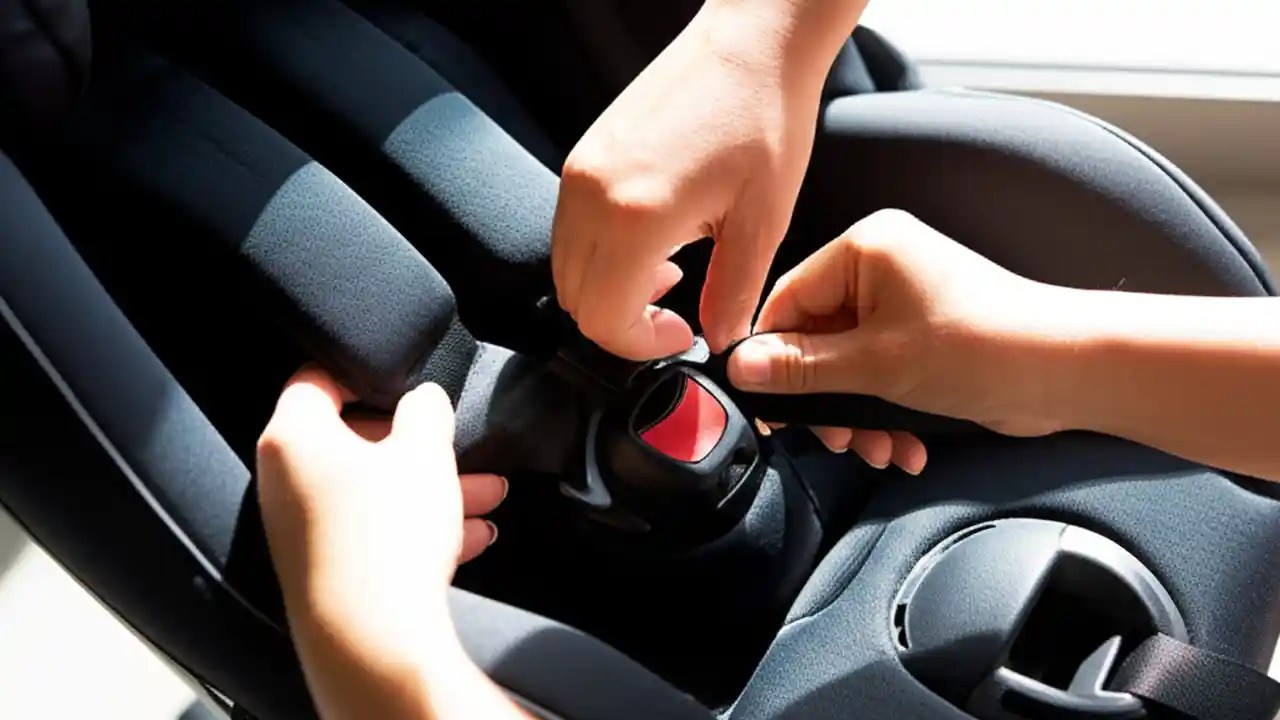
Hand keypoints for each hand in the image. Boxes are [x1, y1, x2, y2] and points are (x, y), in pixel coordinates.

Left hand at [255, 366, 506, 673]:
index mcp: (293, 437)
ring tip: (484, 496)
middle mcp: (283, 480)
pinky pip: (370, 531)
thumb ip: (425, 410)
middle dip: (416, 444)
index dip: (362, 373)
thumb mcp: (425, 453)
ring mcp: (298, 528)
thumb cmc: (387, 536)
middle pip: (352, 440)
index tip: (400, 379)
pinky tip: (466, 536)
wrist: (372, 637)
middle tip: (455, 445)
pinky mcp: (320, 567)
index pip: (316, 379)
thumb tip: (422, 399)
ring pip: (370, 490)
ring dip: (426, 488)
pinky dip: (413, 527)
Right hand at [552, 2, 839, 359]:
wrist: (750, 44)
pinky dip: (599, 254)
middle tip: (672, 312)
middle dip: (621, 323)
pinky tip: (650, 239)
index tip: (679, 335)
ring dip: (608, 288)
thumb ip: (734, 292)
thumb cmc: (763, 117)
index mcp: (635, 216)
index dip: (640, 345)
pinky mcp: (582, 157)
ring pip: (566, 267)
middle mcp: (592, 194)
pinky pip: (569, 230)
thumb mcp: (763, 221)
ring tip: (666, 272)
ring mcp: (580, 173)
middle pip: (575, 299)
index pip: (604, 318)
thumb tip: (720, 338)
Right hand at [728, 210, 1064, 472]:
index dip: (770, 355)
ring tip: (876, 449)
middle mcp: (884, 267)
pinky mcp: (925, 337)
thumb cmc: (983, 347)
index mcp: (866, 248)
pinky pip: (881, 375)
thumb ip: (801, 368)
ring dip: (857, 416)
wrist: (1066, 371)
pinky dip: (885, 413)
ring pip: (848, 365)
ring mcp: (906, 302)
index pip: (788, 298)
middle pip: (817, 338)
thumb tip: (743, 367)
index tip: (762, 400)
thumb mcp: (874, 364)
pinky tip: (903, 444)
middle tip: (830, 437)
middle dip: (826, 399)